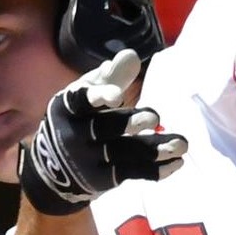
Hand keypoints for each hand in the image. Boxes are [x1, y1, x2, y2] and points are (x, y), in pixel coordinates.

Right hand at [16, 49, 187, 214]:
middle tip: (154, 118)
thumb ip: (110, 78)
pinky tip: (176, 161)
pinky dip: (155, 168)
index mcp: (68, 107)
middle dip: (129, 123)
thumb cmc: (78, 120)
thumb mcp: (85, 96)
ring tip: (182, 144)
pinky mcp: (102, 179)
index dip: (98, 97)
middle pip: (104, 128)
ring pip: (124, 153)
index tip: (117, 96)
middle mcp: (74, 135)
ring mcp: (87, 160)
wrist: (54, 170)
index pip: (80, 101)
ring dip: (155, 148)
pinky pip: (131, 173)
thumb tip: (131, 55)